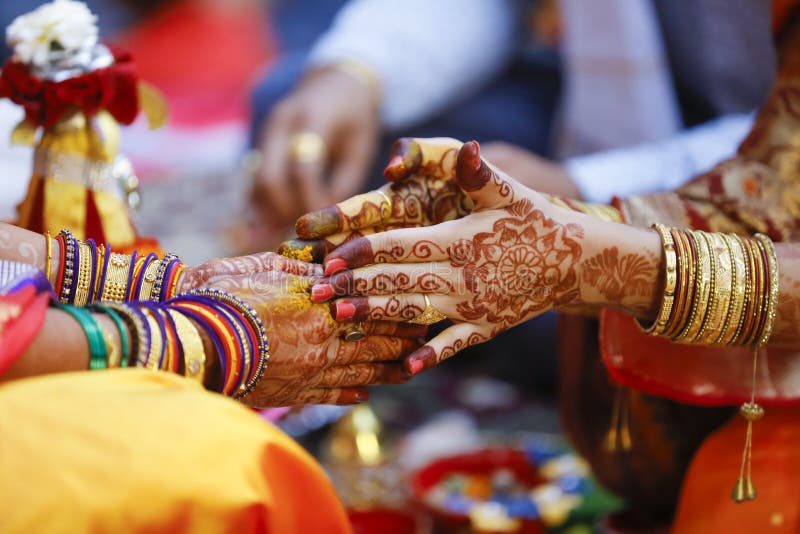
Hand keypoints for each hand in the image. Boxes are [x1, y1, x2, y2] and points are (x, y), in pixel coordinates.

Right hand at [199, 253, 425, 406]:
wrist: (188, 340)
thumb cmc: (221, 295)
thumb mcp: (265, 267)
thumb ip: (305, 269)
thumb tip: (333, 263)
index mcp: (319, 307)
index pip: (372, 308)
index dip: (398, 307)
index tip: (419, 305)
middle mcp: (322, 342)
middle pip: (375, 342)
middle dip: (403, 340)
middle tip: (425, 338)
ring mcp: (309, 371)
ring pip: (361, 372)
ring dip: (388, 371)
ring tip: (408, 370)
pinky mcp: (292, 393)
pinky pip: (331, 395)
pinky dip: (352, 394)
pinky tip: (365, 394)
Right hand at [253, 65, 380, 233]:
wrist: (335, 83)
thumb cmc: (355, 119)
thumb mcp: (360, 148)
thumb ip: (344, 183)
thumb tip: (324, 220)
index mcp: (313, 118)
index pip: (303, 167)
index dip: (311, 199)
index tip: (324, 220)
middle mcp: (282, 123)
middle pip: (269, 177)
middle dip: (285, 209)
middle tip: (305, 228)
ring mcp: (266, 133)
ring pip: (256, 181)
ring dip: (271, 211)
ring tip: (290, 231)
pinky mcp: (260, 144)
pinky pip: (254, 180)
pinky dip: (263, 204)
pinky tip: (275, 224)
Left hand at [307, 141, 660, 373]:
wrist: (575, 261)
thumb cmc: (533, 219)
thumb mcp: (506, 189)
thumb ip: (476, 171)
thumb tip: (465, 147)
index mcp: (460, 239)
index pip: (403, 244)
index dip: (365, 250)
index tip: (332, 255)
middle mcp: (463, 274)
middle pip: (399, 280)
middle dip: (355, 285)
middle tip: (317, 291)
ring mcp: (474, 304)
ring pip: (416, 311)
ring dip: (377, 315)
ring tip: (342, 318)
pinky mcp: (486, 326)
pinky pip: (454, 344)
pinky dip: (430, 356)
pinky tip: (405, 368)